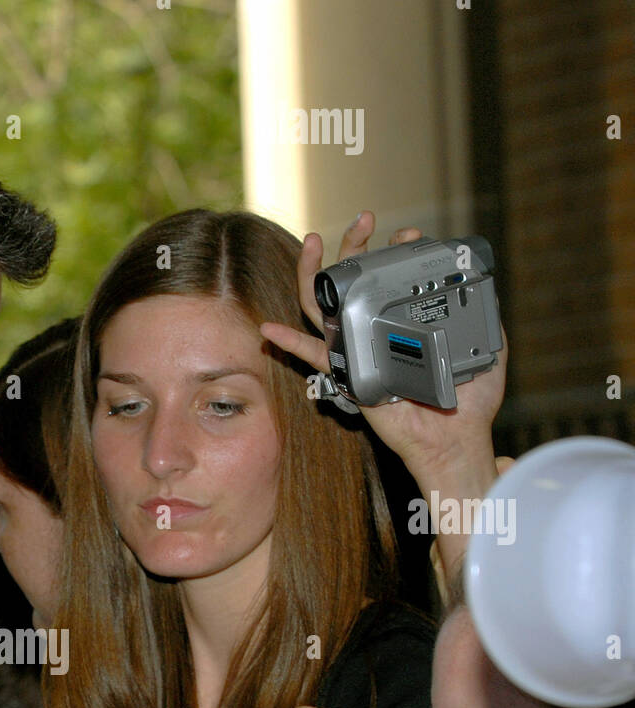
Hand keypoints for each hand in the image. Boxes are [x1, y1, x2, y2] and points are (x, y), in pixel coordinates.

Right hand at [260, 211, 505, 493]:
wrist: (458, 439)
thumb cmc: (471, 403)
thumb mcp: (487, 348)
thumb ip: (484, 319)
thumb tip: (481, 287)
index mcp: (406, 325)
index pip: (394, 280)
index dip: (396, 252)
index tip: (411, 235)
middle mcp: (379, 334)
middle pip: (354, 282)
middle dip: (355, 245)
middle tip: (366, 219)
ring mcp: (360, 352)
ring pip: (327, 307)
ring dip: (317, 272)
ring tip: (319, 238)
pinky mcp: (349, 374)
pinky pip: (314, 358)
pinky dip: (288, 344)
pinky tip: (268, 330)